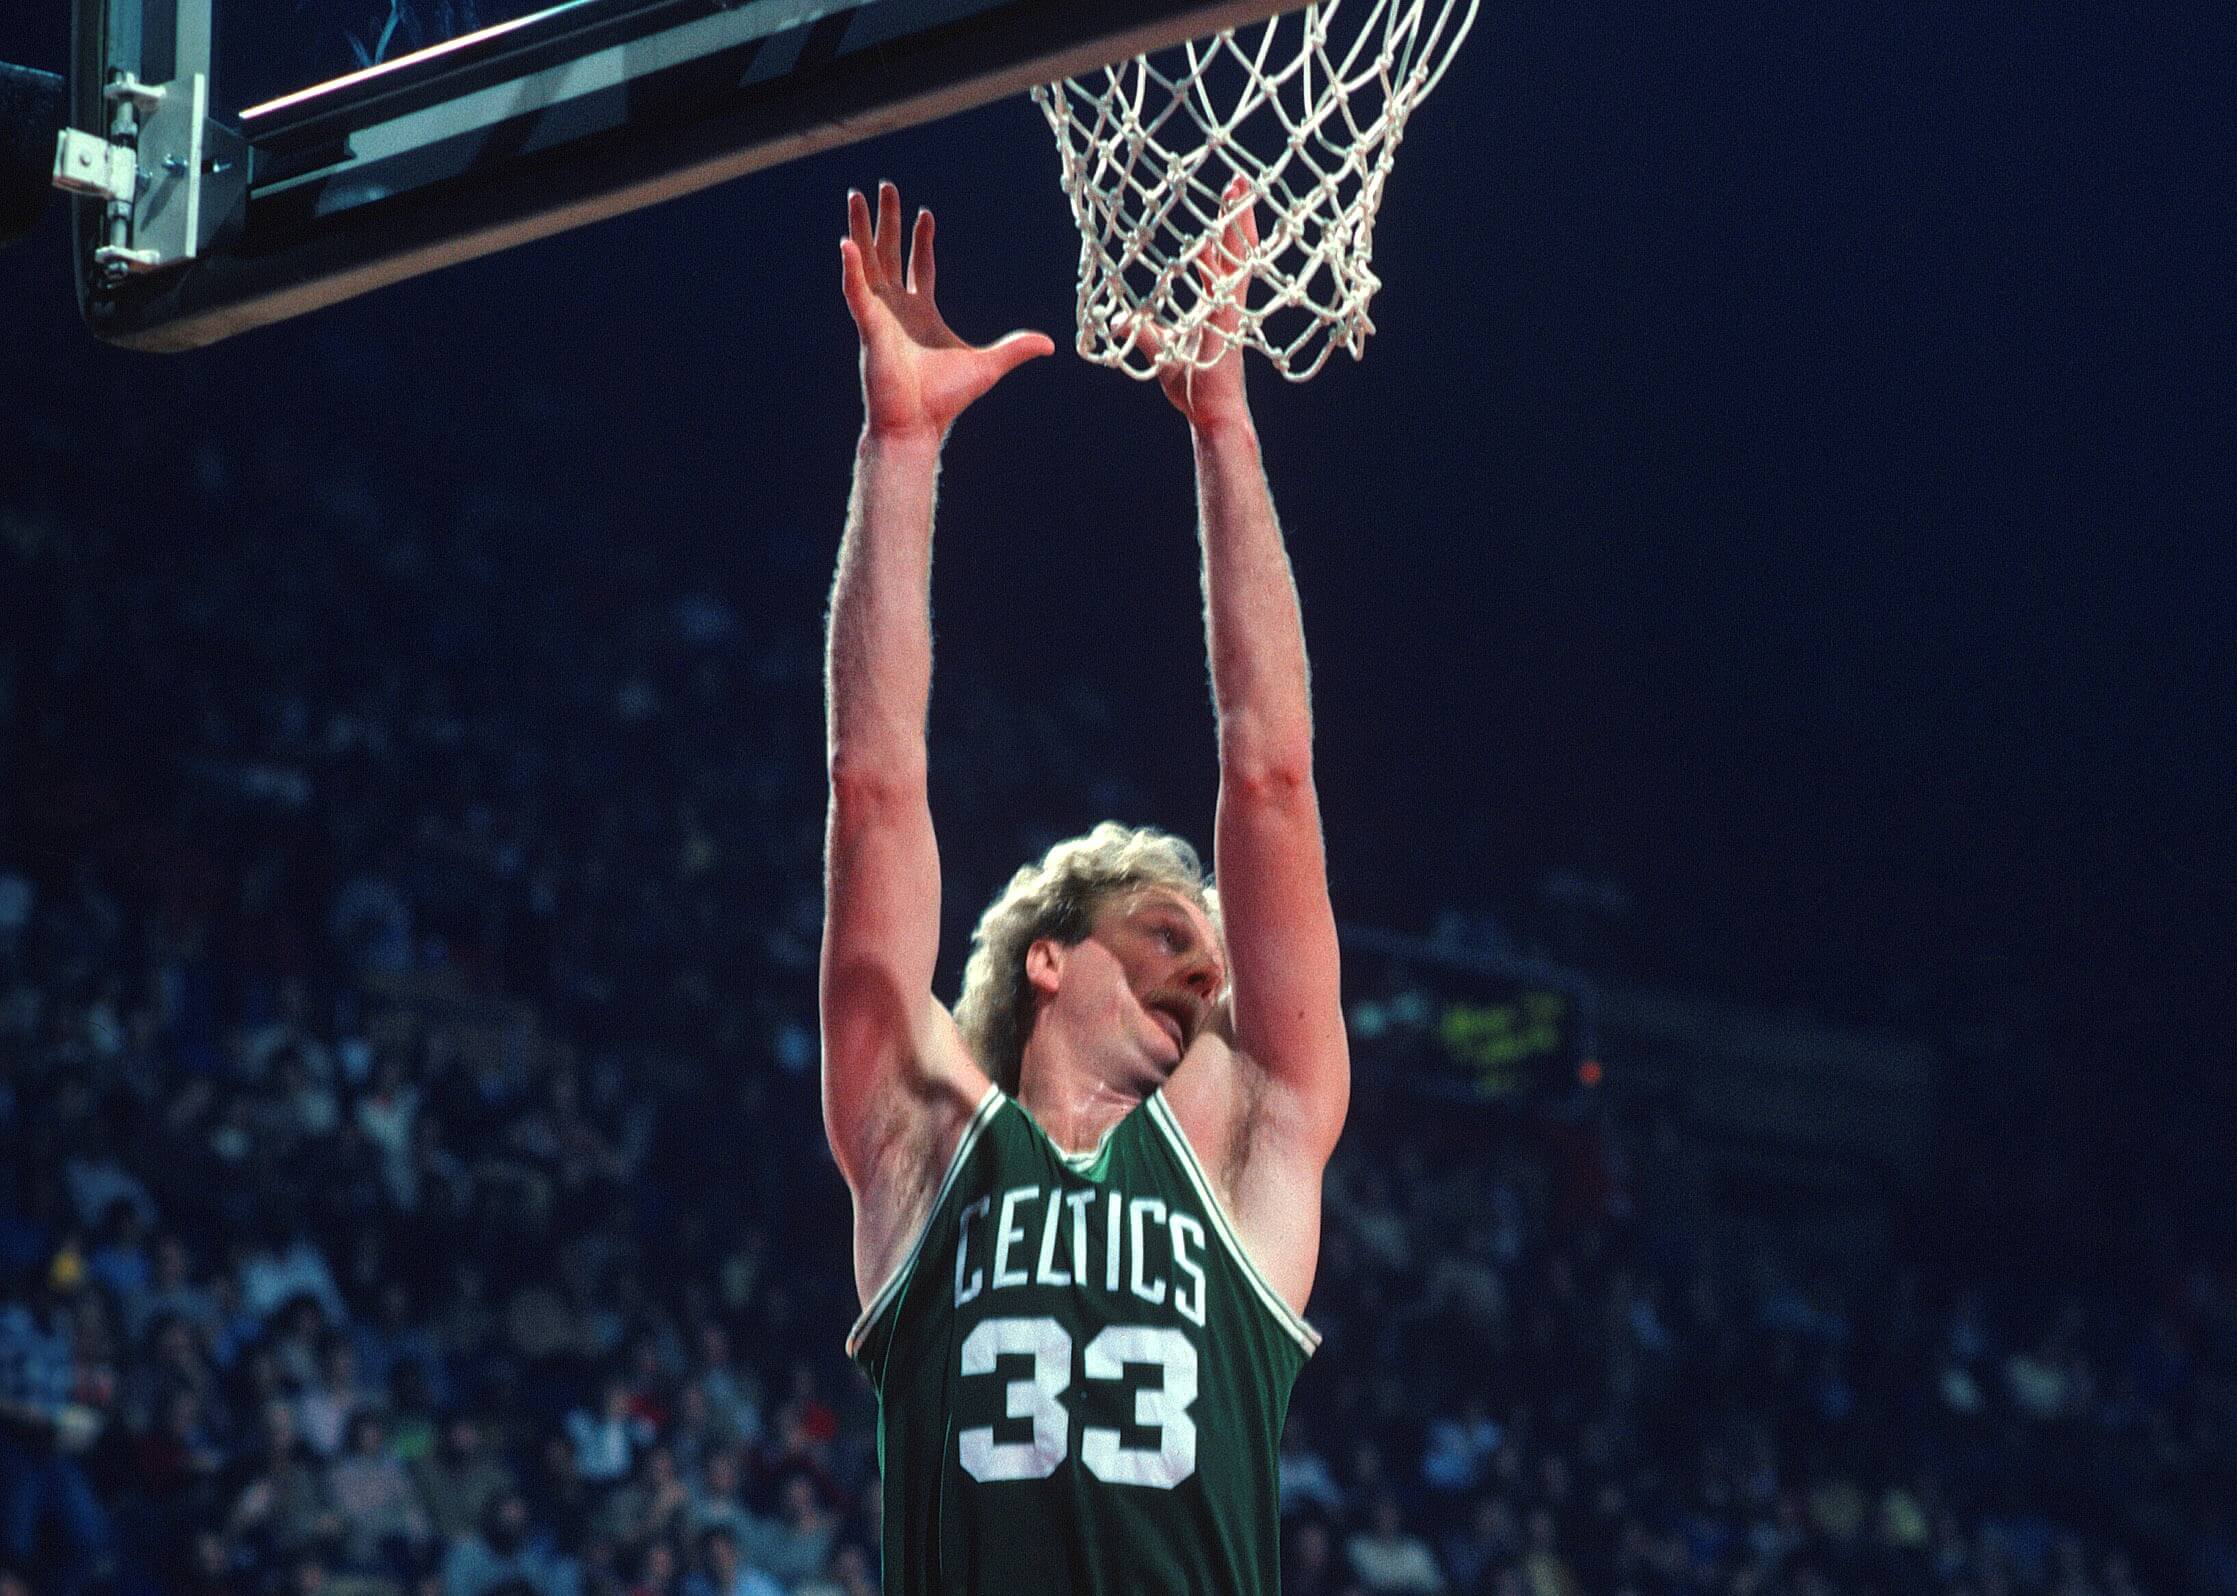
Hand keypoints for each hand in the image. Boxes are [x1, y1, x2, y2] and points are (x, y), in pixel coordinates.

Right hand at [840, 182, 1052, 443]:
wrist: (917, 426)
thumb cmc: (943, 400)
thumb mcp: (988, 365)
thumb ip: (1015, 349)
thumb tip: (1049, 344)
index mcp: (922, 314)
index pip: (919, 267)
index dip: (921, 239)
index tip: (924, 213)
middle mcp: (897, 310)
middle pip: (890, 254)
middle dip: (888, 221)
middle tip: (886, 187)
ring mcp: (880, 316)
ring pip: (866, 262)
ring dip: (861, 229)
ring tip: (856, 196)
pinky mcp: (869, 328)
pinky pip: (856, 291)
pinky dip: (851, 268)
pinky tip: (846, 243)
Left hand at [1124, 176, 1257, 435]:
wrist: (1210, 414)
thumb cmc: (1192, 387)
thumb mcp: (1161, 351)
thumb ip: (1143, 332)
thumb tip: (1120, 318)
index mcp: (1215, 307)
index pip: (1218, 261)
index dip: (1220, 234)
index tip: (1222, 204)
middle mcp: (1226, 303)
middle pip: (1234, 250)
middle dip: (1236, 216)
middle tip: (1238, 182)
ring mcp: (1230, 310)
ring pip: (1238, 258)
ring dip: (1239, 225)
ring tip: (1241, 191)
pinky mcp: (1228, 321)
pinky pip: (1231, 282)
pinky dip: (1231, 259)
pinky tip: (1228, 237)